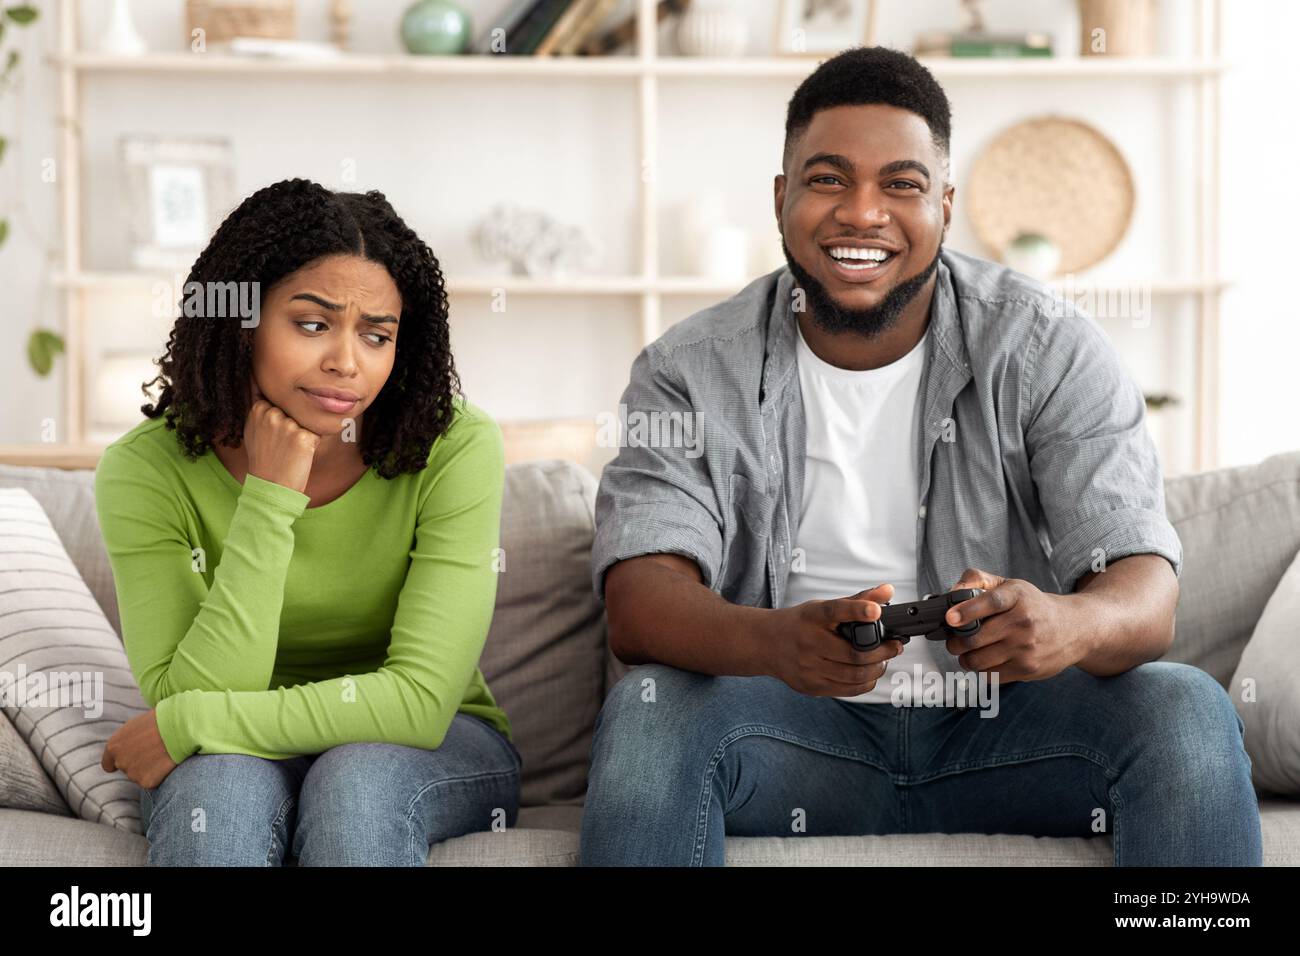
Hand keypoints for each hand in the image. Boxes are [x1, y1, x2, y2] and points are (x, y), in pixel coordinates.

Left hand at [101, 709, 177, 789]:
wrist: (179, 727)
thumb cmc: (160, 721)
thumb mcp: (136, 726)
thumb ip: (127, 741)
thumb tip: (129, 747)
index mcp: (113, 746)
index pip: (108, 765)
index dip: (118, 763)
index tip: (129, 760)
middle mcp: (120, 762)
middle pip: (128, 769)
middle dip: (139, 763)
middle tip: (155, 751)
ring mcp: (132, 774)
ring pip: (140, 776)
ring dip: (150, 769)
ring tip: (163, 754)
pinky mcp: (147, 782)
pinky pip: (153, 781)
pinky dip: (160, 775)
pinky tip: (167, 762)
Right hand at [244, 376, 319, 494]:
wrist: (271, 485)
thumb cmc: (264, 457)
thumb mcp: (253, 428)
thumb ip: (258, 404)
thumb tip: (256, 378)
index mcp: (257, 409)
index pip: (281, 400)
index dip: (284, 418)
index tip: (276, 435)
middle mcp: (270, 413)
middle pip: (295, 410)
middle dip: (295, 424)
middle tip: (283, 445)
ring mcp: (286, 424)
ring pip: (306, 420)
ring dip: (304, 433)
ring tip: (290, 450)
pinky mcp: (302, 435)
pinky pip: (316, 432)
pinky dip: (313, 443)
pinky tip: (300, 454)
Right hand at [767, 584, 904, 696]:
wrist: (766, 644)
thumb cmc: (801, 623)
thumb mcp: (823, 607)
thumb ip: (858, 600)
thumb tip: (889, 590)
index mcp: (812, 616)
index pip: (836, 611)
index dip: (858, 610)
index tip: (876, 611)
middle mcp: (809, 642)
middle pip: (854, 654)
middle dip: (882, 653)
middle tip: (893, 648)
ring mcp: (808, 667)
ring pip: (854, 676)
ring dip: (876, 669)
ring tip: (882, 661)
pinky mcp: (811, 686)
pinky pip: (847, 690)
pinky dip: (865, 683)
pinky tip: (868, 674)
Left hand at [941, 568, 1089, 683]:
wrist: (1074, 628)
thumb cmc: (1033, 606)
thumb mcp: (1010, 586)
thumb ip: (978, 581)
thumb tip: (952, 592)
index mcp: (1018, 596)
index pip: (991, 602)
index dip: (967, 611)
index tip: (950, 619)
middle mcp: (1024, 622)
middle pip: (975, 639)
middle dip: (955, 642)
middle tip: (954, 640)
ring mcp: (1026, 648)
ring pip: (978, 661)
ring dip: (965, 659)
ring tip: (968, 652)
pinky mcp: (1028, 669)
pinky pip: (990, 676)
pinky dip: (982, 670)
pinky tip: (986, 661)